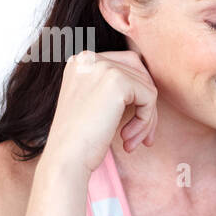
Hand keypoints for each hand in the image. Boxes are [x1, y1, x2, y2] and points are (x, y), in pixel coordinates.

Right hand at [43, 49, 158, 173]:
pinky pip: (150, 98)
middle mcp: (89, 58)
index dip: (137, 97)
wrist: (65, 157)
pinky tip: (127, 139)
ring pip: (147, 88)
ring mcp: (103, 67)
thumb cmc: (79, 139)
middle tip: (143, 136)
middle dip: (146, 107)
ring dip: (146, 119)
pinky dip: (146, 121)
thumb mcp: (94, 104)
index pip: (127, 66)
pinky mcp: (118, 82)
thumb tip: (149, 86)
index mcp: (81, 61)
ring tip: (131, 142)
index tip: (133, 126)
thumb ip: (113, 89)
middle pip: (139, 75)